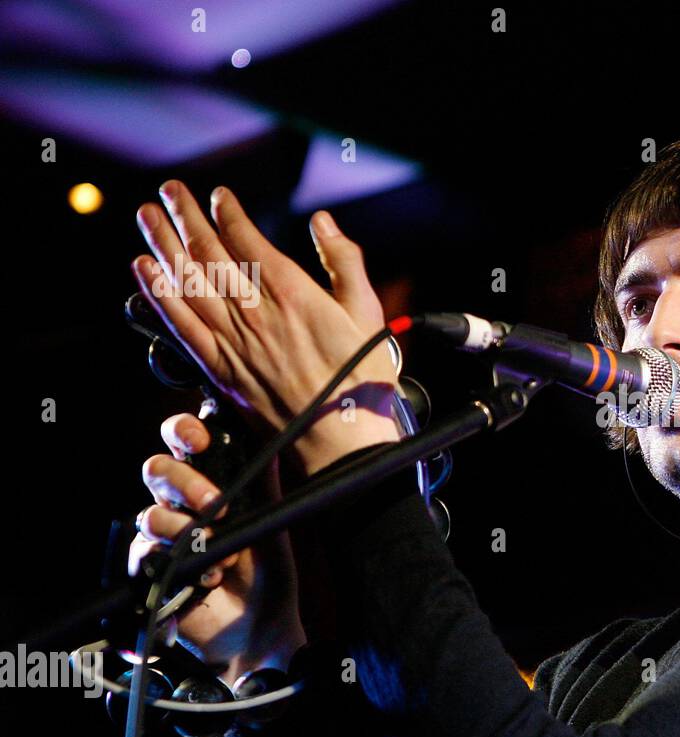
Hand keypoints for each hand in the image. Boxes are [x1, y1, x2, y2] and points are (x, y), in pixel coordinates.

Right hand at [130, 413, 303, 683]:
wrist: (262, 625)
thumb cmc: (268, 571)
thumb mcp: (274, 522)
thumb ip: (266, 483)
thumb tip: (269, 442)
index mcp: (209, 483)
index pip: (183, 444)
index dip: (183, 433)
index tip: (201, 441)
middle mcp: (180, 504)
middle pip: (157, 470)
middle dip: (183, 482)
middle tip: (214, 503)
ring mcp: (163, 536)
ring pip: (150, 514)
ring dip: (187, 532)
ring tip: (225, 553)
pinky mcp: (150, 569)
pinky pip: (146, 554)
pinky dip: (181, 563)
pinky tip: (210, 576)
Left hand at [131, 181, 398, 474]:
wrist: (341, 438)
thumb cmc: (361, 380)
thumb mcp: (368, 313)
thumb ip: (345, 262)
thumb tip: (324, 223)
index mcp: (293, 293)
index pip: (247, 240)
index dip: (228, 213)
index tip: (218, 195)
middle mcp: (255, 312)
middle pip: (209, 253)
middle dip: (185, 216)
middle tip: (169, 190)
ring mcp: (233, 341)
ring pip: (188, 281)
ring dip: (163, 244)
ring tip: (147, 217)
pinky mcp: (220, 369)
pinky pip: (181, 325)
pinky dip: (160, 295)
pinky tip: (146, 273)